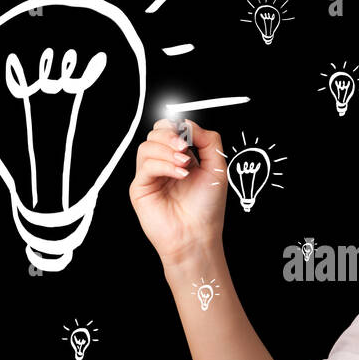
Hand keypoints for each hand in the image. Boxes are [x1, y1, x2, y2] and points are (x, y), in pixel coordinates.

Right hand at [128, 118, 227, 266]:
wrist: (198, 236)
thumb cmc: (207, 209)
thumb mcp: (217, 168)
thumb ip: (208, 141)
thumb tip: (189, 124)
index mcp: (181, 158)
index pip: (169, 130)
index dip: (176, 126)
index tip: (190, 136)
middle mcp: (164, 165)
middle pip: (155, 133)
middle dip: (170, 135)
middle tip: (185, 148)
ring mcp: (150, 176)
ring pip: (147, 146)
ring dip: (167, 150)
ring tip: (184, 165)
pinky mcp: (140, 188)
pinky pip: (146, 165)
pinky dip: (164, 165)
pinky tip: (179, 174)